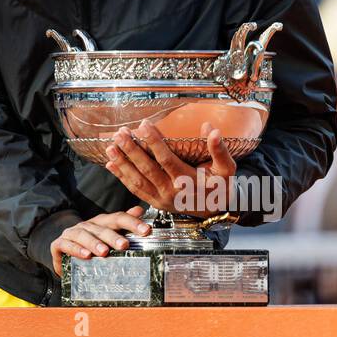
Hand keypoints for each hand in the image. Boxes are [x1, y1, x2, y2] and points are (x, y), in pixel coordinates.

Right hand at [49, 206, 150, 277]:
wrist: (64, 256)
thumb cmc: (90, 247)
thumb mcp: (108, 238)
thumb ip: (124, 224)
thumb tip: (139, 210)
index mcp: (102, 222)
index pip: (118, 218)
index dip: (132, 223)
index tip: (146, 230)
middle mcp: (88, 225)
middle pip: (102, 228)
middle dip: (114, 236)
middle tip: (124, 245)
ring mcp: (72, 233)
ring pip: (84, 235)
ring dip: (95, 243)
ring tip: (104, 252)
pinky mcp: (59, 244)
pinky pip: (67, 245)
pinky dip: (76, 249)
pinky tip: (86, 256)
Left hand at [104, 119, 236, 217]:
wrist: (215, 211)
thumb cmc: (220, 187)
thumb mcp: (226, 170)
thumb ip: (219, 150)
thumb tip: (212, 130)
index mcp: (188, 181)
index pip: (166, 159)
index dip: (154, 142)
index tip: (143, 125)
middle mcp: (171, 191)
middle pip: (147, 169)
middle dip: (132, 150)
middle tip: (120, 133)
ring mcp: (161, 199)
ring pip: (137, 181)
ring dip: (122, 163)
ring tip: (110, 147)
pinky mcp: (154, 203)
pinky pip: (135, 190)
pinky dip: (122, 177)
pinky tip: (111, 164)